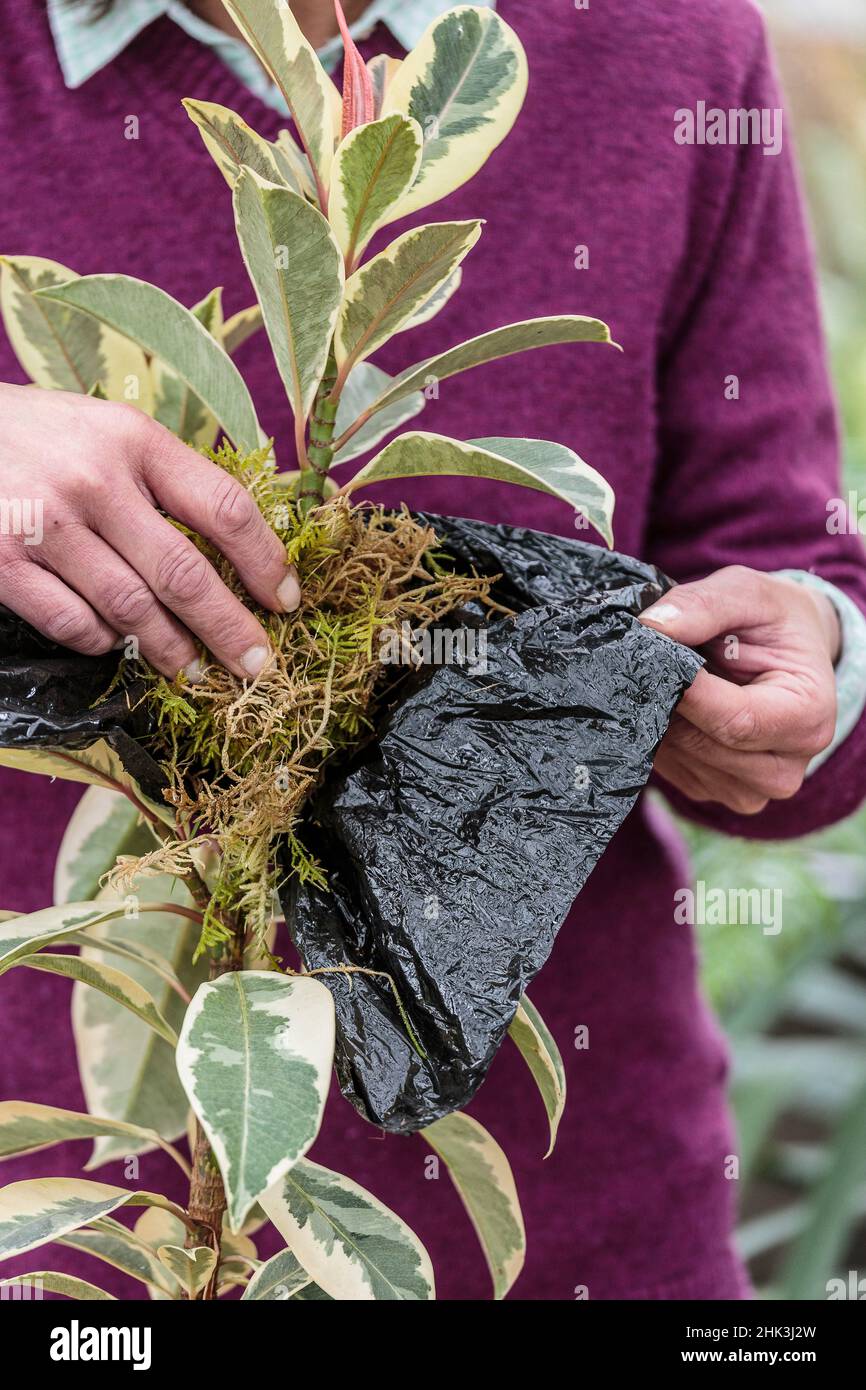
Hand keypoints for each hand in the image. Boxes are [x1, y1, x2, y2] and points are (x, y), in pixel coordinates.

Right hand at [0, 384, 299, 679]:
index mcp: (133, 440)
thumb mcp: (107, 432)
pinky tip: (115, 644)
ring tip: (193, 670)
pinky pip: (73, 623)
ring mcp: (44, 523)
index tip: (286, 600)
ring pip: (131, 607)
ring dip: (171, 649)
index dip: (265, 561)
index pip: (222, 506)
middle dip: (230, 628)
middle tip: (258, 664)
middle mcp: (93, 480)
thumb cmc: (39, 437)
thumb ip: (164, 479)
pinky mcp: (1, 562)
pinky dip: (103, 642)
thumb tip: (237, 547)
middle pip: (184, 572)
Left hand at [639, 565, 840, 814]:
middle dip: (667, 699)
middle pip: (701, 744)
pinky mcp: (711, 792)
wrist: (784, 655)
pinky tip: (670, 703)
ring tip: (670, 678)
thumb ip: (704, 605)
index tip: (654, 655)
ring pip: (678, 757)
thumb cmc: (771, 623)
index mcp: (809, 719)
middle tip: (651, 660)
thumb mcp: (748, 595)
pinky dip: (656, 732)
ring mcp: (747, 790)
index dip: (687, 690)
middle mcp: (783, 769)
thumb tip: (651, 626)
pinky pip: (667, 767)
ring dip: (658, 715)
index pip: (735, 720)